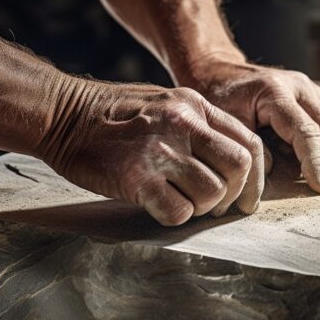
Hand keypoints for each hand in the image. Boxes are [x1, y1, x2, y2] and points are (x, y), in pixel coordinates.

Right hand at [37, 77, 263, 225]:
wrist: (61, 113)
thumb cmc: (112, 114)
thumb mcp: (166, 103)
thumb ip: (199, 127)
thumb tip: (229, 162)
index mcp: (195, 106)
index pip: (250, 143)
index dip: (257, 179)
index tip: (247, 198)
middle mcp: (184, 125)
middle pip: (240, 167)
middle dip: (235, 196)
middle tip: (217, 207)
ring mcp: (161, 151)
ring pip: (212, 193)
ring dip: (202, 208)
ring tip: (180, 201)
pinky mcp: (137, 178)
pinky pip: (178, 211)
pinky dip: (175, 217)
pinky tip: (158, 206)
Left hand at [182, 58, 319, 193]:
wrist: (218, 70)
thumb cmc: (218, 98)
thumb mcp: (226, 122)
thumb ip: (250, 146)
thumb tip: (275, 170)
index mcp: (275, 92)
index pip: (303, 131)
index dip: (315, 161)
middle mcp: (298, 88)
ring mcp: (309, 93)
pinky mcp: (313, 101)